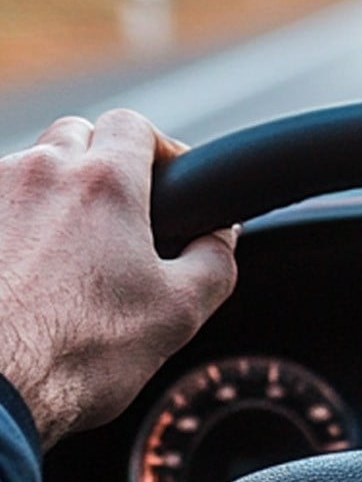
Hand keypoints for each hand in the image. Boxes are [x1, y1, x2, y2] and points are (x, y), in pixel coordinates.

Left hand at [0, 109, 237, 448]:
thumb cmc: (71, 357)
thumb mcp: (177, 314)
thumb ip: (214, 260)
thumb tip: (219, 238)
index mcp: (104, 182)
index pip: (134, 124)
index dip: (156, 148)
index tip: (165, 181)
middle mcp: (38, 174)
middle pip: (75, 136)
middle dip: (97, 164)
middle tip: (112, 215)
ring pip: (23, 172)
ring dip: (45, 196)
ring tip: (57, 251)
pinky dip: (7, 228)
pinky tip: (17, 273)